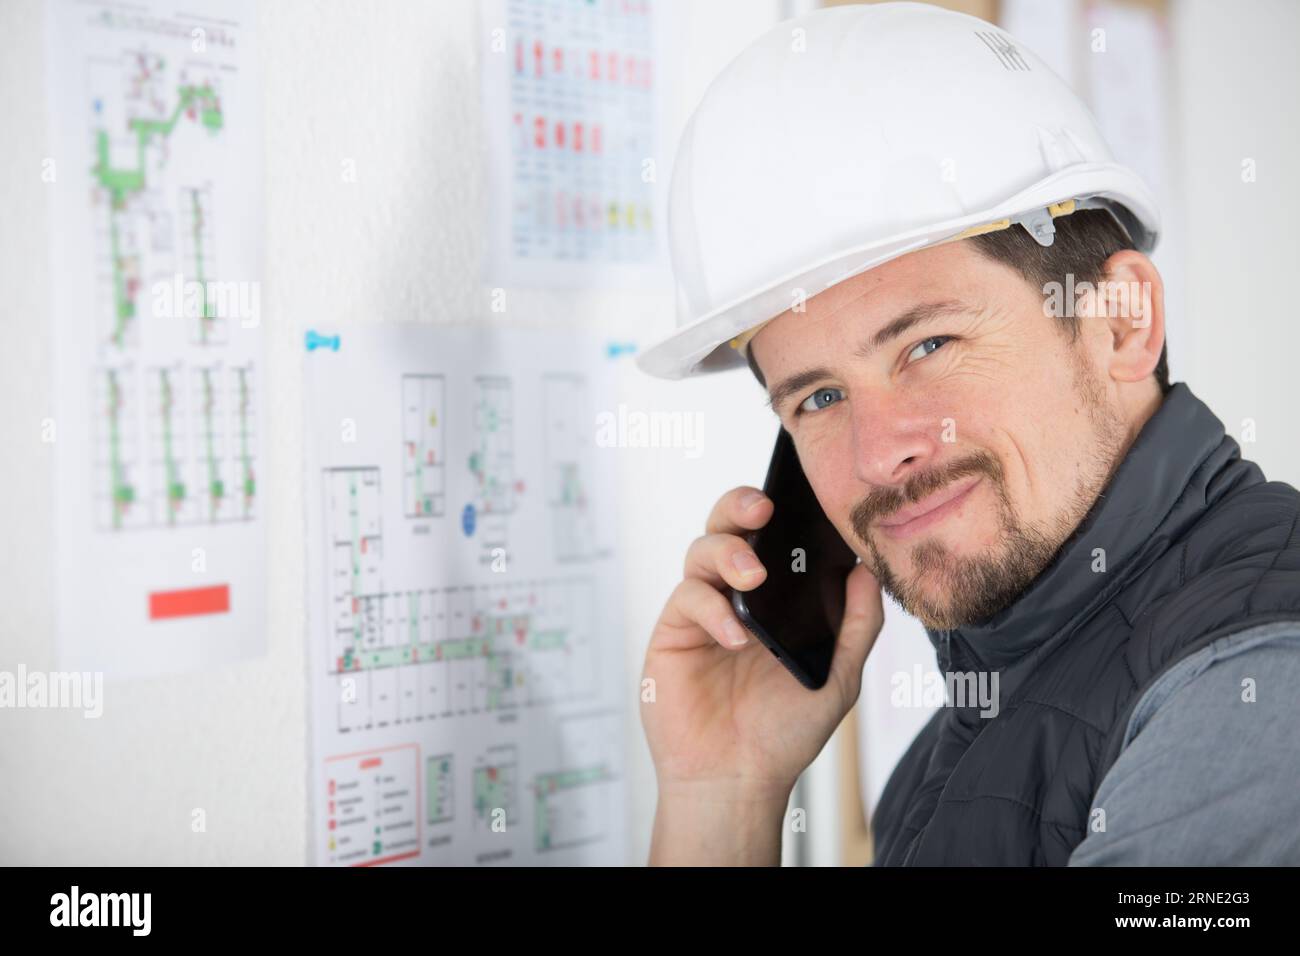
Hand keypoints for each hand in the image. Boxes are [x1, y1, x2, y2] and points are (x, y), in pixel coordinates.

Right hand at [641, 485, 884, 861]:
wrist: (738, 780)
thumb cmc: (783, 732)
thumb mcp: (838, 676)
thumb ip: (857, 625)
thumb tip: (868, 572)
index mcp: (774, 597)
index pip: (772, 537)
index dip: (781, 511)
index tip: (799, 498)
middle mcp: (735, 595)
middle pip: (728, 527)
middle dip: (741, 506)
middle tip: (763, 512)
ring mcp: (702, 611)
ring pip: (702, 551)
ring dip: (728, 553)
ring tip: (752, 578)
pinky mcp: (674, 632)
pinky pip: (687, 597)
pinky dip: (712, 608)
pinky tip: (735, 635)